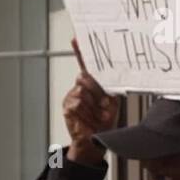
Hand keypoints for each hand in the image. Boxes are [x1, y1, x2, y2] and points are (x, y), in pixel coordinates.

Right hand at [64, 37, 117, 165]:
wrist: (96, 140)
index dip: (80, 51)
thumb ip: (109, 89)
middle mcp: (80, 87)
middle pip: (85, 77)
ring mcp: (72, 96)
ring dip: (93, 105)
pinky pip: (77, 102)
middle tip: (104, 105)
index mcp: (92, 84)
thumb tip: (105, 84)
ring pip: (82, 91)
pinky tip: (88, 118)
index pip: (85, 64)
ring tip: (97, 115)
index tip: (76, 39)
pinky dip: (86, 112)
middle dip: (97, 91)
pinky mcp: (67, 105)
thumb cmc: (104, 121)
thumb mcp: (112, 102)